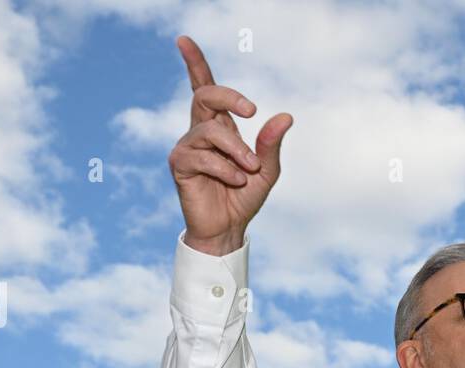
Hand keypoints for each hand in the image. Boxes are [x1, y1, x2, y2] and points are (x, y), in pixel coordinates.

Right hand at [168, 36, 292, 256]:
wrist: (229, 229)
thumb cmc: (244, 197)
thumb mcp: (267, 170)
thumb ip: (272, 144)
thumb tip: (285, 115)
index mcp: (219, 126)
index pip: (203, 87)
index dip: (194, 63)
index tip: (184, 40)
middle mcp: (200, 131)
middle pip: (205, 94)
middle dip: (229, 96)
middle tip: (252, 111)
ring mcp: (187, 147)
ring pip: (210, 130)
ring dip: (236, 149)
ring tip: (249, 169)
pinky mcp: (180, 165)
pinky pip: (203, 156)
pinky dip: (226, 168)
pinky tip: (236, 180)